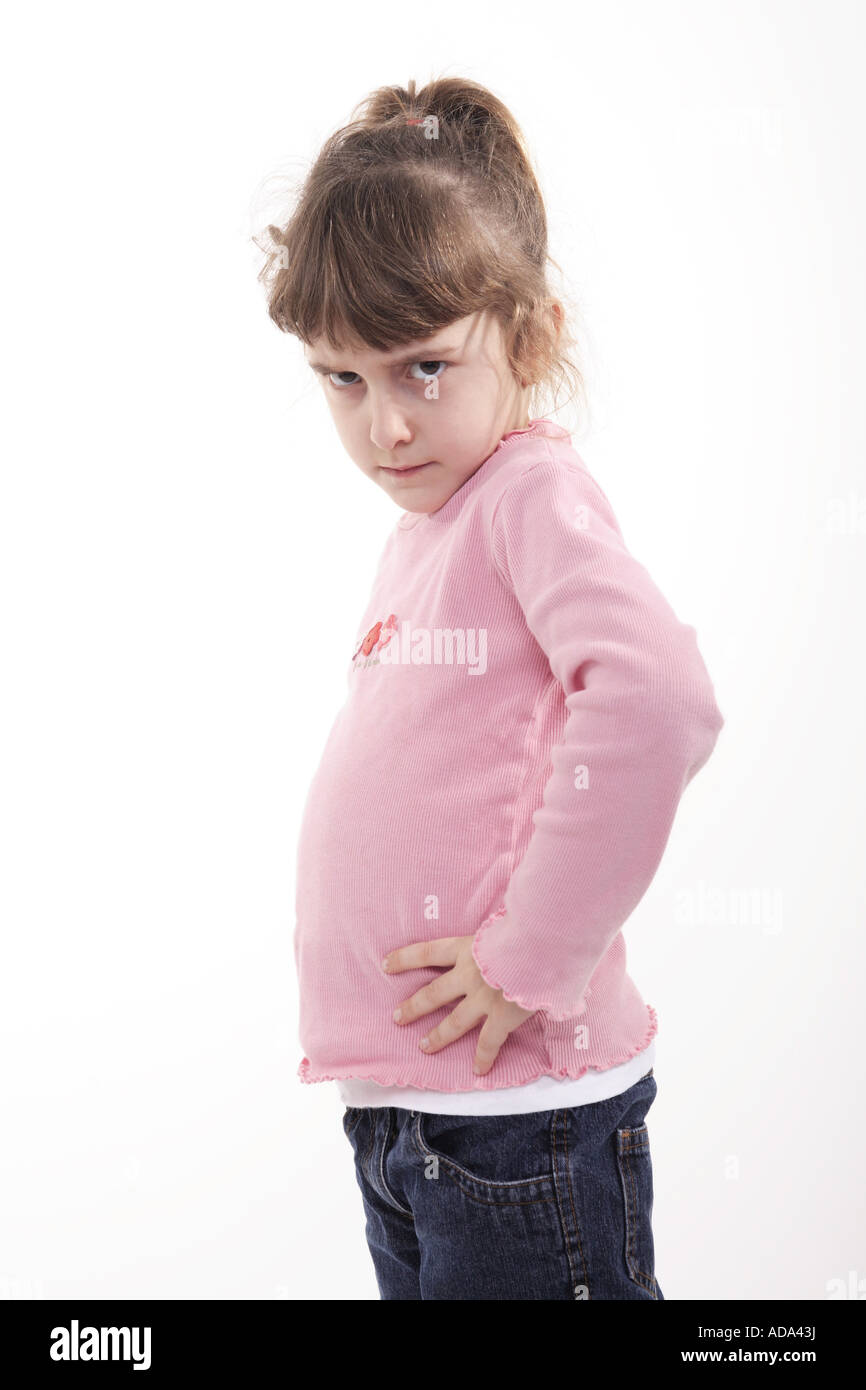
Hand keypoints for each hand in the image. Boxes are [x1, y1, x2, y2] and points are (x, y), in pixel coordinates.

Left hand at [383, 933, 535, 1075]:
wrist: (540, 946)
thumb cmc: (524, 928)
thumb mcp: (500, 923)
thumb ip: (493, 932)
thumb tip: (498, 927)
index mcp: (467, 948)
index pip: (427, 952)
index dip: (405, 958)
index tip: (386, 964)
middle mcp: (469, 975)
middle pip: (433, 993)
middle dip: (414, 1006)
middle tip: (398, 1017)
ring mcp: (483, 999)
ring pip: (454, 1022)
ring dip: (438, 1036)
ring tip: (424, 1046)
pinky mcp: (502, 1017)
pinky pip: (489, 1042)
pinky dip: (483, 1057)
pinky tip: (478, 1070)